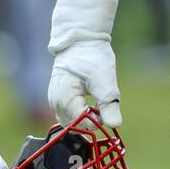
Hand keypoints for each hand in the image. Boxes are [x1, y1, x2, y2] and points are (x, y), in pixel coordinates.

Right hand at [47, 0, 124, 126]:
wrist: (81, 41)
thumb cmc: (92, 57)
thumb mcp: (105, 80)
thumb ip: (109, 104)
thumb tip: (114, 125)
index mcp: (64, 98)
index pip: (81, 125)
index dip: (97, 122)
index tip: (107, 109)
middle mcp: (55, 103)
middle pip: (74, 127)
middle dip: (90, 122)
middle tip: (103, 107)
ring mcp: (55, 102)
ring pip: (72, 123)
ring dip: (86, 118)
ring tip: (96, 103)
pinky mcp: (59, 100)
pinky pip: (70, 116)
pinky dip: (81, 114)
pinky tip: (91, 103)